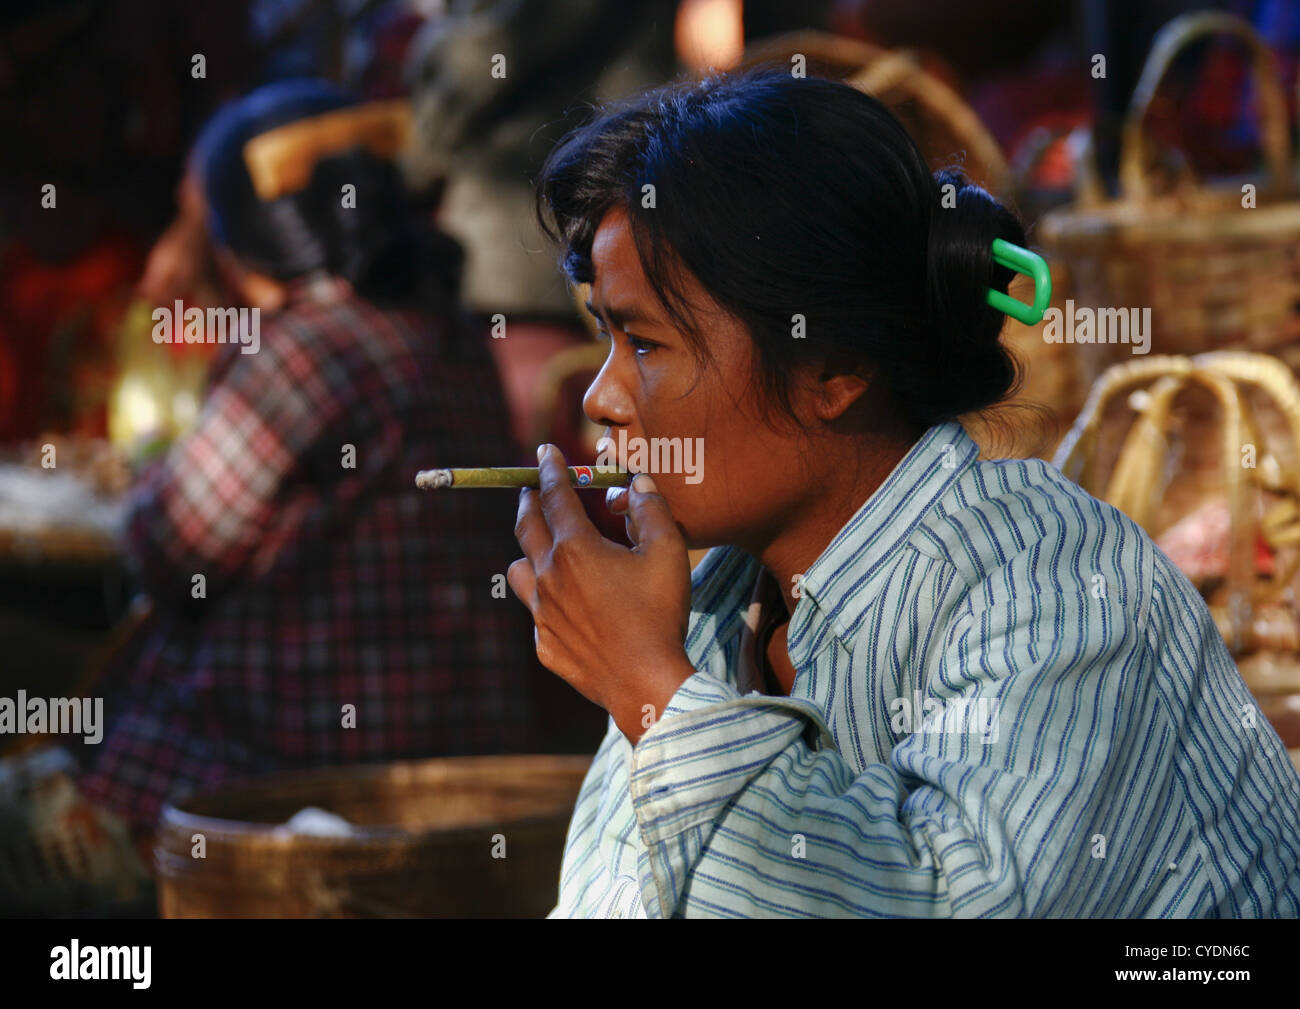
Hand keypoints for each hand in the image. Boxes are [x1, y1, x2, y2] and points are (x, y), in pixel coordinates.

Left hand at [508, 444, 694, 743]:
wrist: (645, 683)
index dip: (551, 469)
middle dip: (528, 502)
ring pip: (519, 572)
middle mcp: (549, 576)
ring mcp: (542, 614)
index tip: (545, 451)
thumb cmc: (659, 613)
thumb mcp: (668, 552)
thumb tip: (637, 484)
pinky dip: (547, 603)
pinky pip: (537, 615)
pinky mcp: (545, 645)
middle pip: (526, 528)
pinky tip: (565, 608)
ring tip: (540, 552)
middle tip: (530, 490)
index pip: (556, 496)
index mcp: (575, 548)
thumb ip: (651, 510)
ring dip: (528, 555)